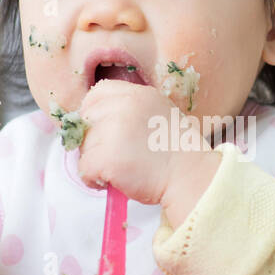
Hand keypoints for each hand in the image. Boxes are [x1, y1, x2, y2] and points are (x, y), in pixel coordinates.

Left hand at [75, 80, 221, 221]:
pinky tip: (113, 181)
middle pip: (86, 119)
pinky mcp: (106, 157)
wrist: (191, 178)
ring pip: (84, 147)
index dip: (94, 114)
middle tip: (114, 155)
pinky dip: (93, 180)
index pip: (97, 93)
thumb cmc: (178, 154)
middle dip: (93, 140)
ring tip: (121, 170)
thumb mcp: (159, 115)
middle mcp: (124, 106)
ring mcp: (114, 130)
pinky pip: (83, 169)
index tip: (103, 132)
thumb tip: (96, 122)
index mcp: (138, 95)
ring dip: (95, 162)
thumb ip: (130, 111)